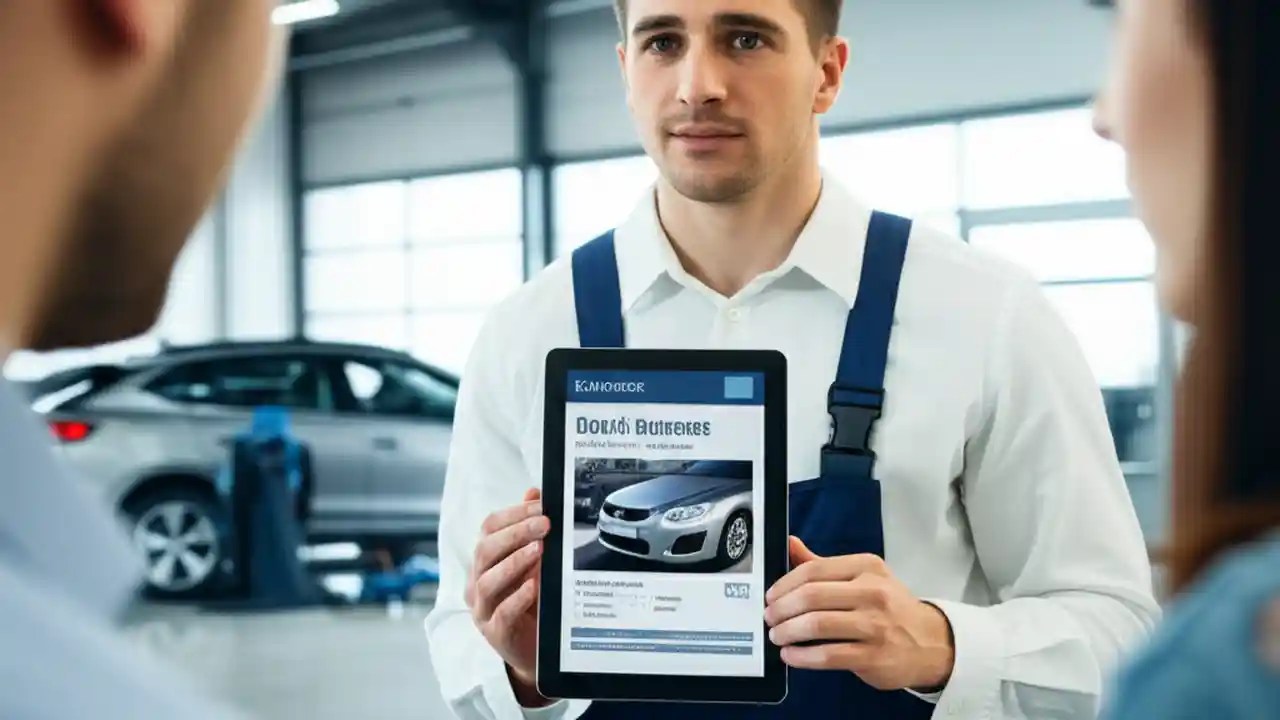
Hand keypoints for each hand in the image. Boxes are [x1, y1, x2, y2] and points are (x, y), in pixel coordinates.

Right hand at [465, 488, 550, 706]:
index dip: (513, 515)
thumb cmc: (530, 600)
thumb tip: (534, 492)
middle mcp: (477, 581)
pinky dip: (517, 598)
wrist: (532, 646)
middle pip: (486, 551)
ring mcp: (483, 608)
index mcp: (485, 560)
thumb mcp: (532, 562)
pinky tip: (533, 587)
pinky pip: (502, 613)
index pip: (489, 529)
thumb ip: (530, 530)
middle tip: (544, 524)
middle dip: (516, 534)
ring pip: (488, 581)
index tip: (539, 506)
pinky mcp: (494, 632)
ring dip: (515, 562)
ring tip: (539, 551)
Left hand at [764, 537, 954, 691]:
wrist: (930, 642)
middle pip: (811, 596)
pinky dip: (801, 656)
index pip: (814, 570)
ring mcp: (875, 625)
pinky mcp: (874, 656)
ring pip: (816, 625)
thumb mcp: (863, 576)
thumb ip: (824, 564)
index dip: (784, 584)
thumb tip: (789, 543)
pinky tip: (790, 655)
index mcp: (866, 566)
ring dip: (787, 632)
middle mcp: (872, 592)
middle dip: (781, 609)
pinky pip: (827, 655)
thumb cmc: (889, 607)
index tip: (770, 596)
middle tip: (769, 618)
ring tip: (777, 636)